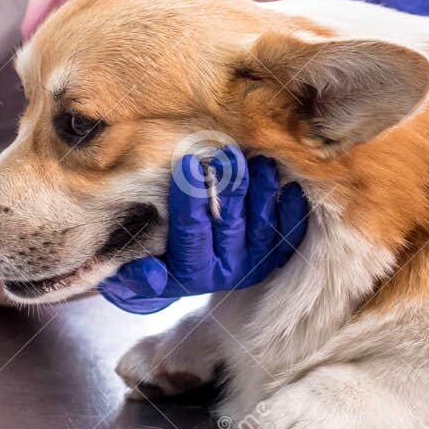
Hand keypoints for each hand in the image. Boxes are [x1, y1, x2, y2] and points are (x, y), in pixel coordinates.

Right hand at [100, 149, 308, 313]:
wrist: (181, 272)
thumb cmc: (155, 256)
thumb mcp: (137, 269)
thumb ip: (138, 273)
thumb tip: (147, 274)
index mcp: (189, 273)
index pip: (190, 231)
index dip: (190, 198)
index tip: (189, 163)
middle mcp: (225, 271)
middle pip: (230, 225)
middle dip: (230, 188)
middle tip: (229, 155)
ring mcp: (253, 263)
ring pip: (262, 228)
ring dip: (263, 195)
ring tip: (262, 163)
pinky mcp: (273, 255)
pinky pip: (287, 236)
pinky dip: (291, 213)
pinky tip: (291, 188)